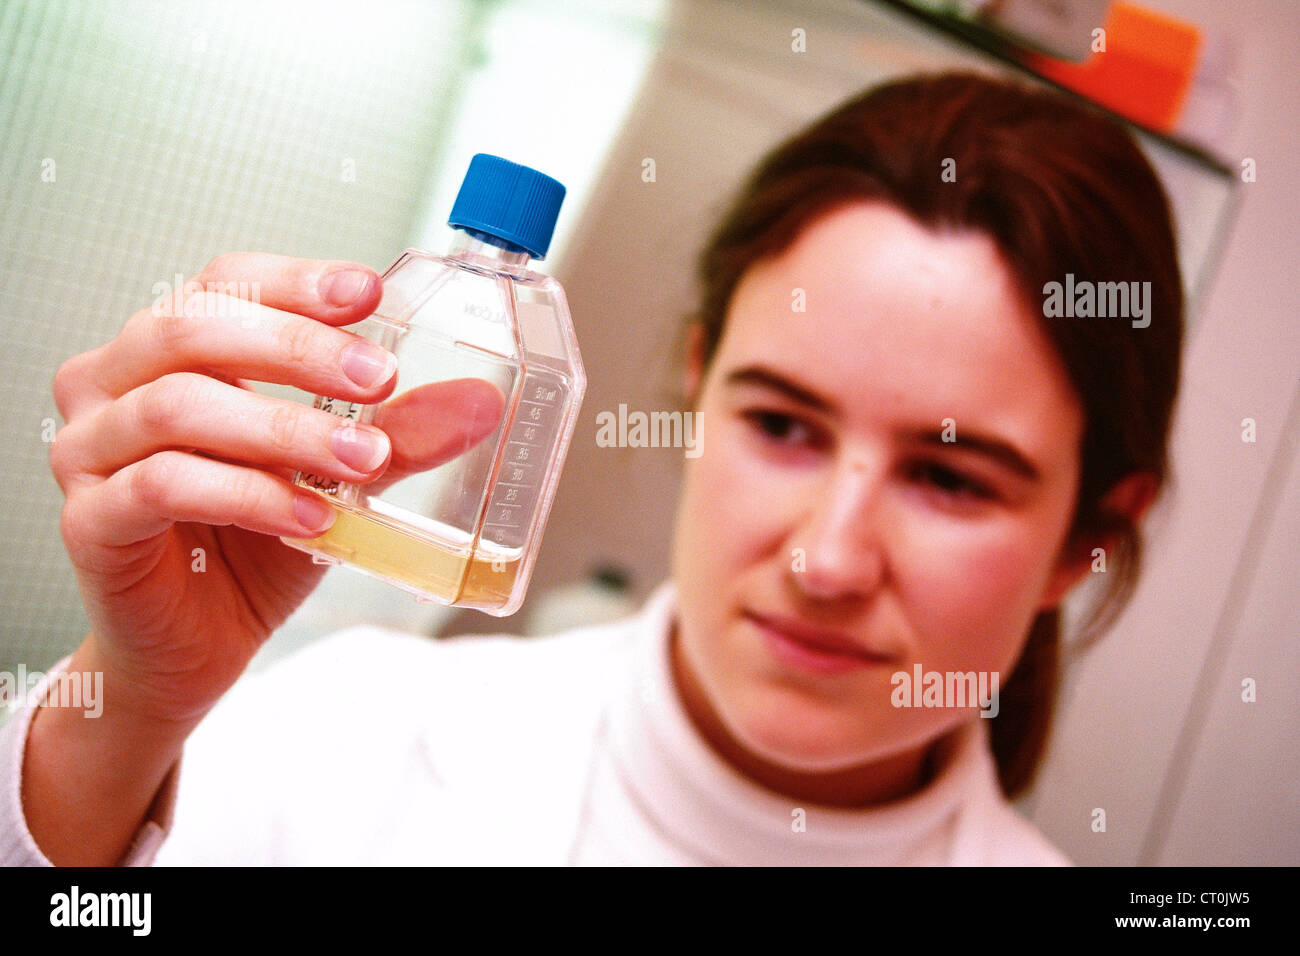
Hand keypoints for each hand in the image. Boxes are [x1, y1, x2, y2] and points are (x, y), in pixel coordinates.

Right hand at [48, 252, 503, 724]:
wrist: (198, 645)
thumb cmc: (255, 544)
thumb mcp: (338, 479)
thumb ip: (398, 434)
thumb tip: (482, 402)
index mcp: (171, 350)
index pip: (226, 284)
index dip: (295, 282)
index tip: (368, 291)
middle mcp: (115, 383)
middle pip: (195, 331)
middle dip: (298, 348)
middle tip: (378, 377)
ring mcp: (90, 449)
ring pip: (179, 405)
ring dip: (284, 427)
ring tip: (363, 458)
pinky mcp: (90, 520)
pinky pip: (164, 485)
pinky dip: (248, 495)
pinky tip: (310, 516)